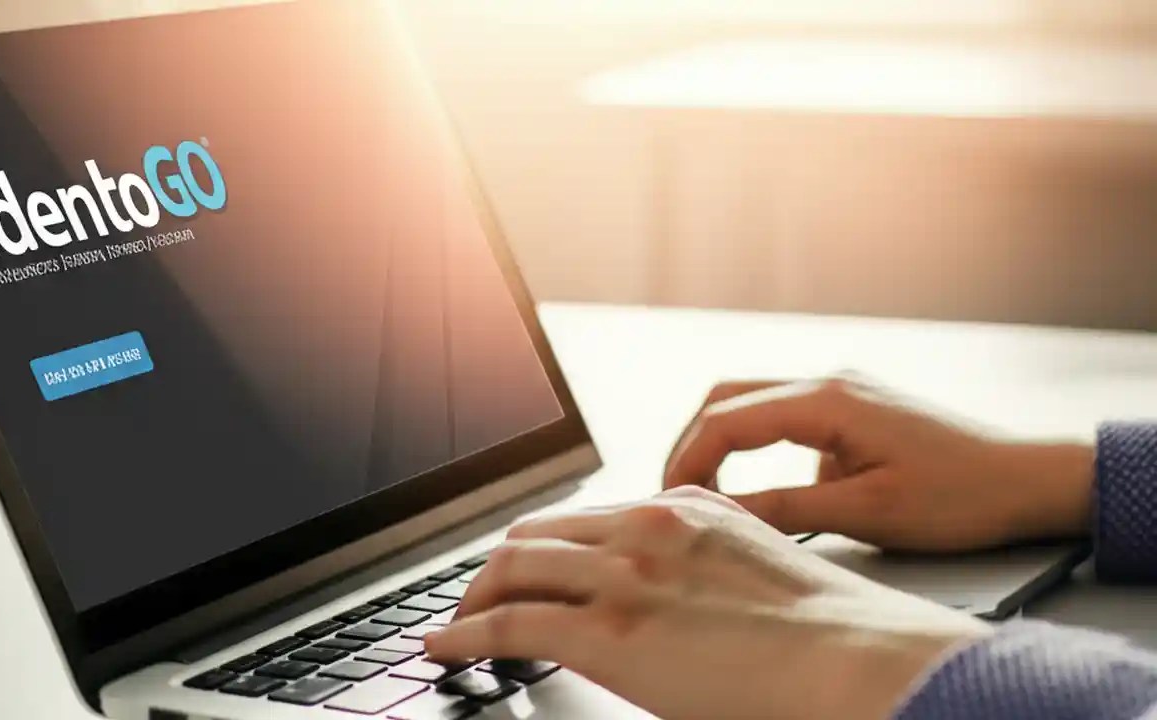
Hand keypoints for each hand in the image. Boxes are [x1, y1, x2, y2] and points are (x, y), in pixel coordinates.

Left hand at [425, 487, 990, 719]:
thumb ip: (705, 567)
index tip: (527, 561)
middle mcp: (644, 528)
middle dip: (501, 566)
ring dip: (475, 597)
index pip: (585, 517)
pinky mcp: (608, 630)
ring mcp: (623, 575)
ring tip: (459, 620)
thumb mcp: (758, 568)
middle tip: (482, 590)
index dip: (543, 543)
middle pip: (537, 535)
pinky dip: (466, 632)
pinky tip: (448, 645)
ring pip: (513, 570)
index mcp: (683, 509)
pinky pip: (509, 623)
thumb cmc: (830, 631)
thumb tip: (680, 601)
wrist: (857, 661)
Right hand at [664, 377, 1094, 550]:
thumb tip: (719, 512)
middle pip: (726, 398)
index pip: (726, 420)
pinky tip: (753, 486)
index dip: (688, 462)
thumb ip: (784, 509)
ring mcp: (839, 389)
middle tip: (675, 496)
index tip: (673, 505)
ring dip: (718, 442)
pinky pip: (780, 414)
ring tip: (702, 492)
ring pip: (750, 401)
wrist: (1026, 479)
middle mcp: (827, 380)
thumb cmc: (958, 496)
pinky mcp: (850, 406)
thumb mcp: (866, 512)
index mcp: (827, 399)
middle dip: (691, 445)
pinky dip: (750, 444)